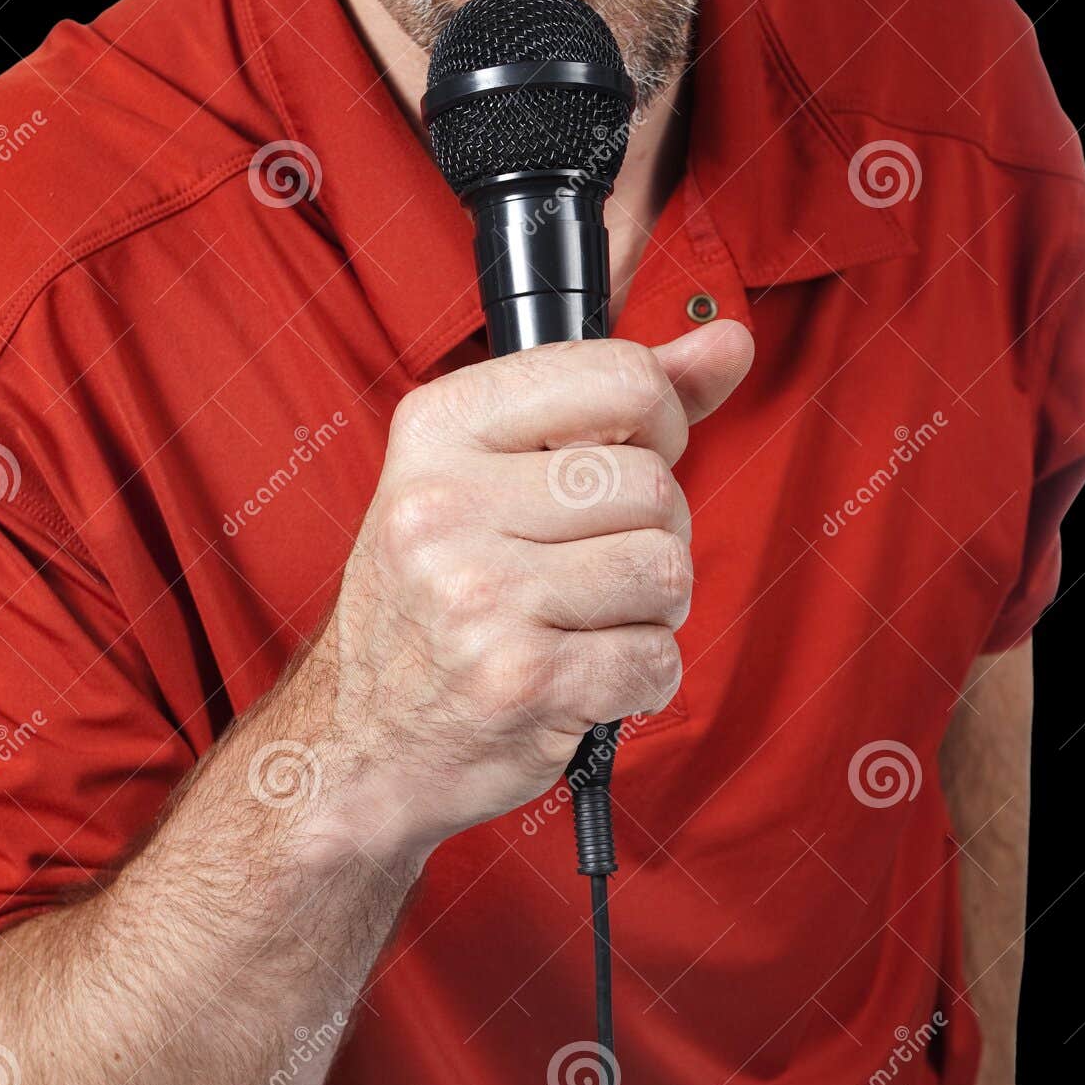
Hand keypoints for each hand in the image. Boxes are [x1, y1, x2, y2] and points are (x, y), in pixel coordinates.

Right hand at [295, 321, 752, 859]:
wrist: (355, 742)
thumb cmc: (431, 604)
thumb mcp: (487, 474)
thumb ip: (613, 403)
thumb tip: (729, 342)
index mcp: (437, 430)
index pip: (619, 373)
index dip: (660, 420)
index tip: (634, 453)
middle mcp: (445, 505)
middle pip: (654, 484)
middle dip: (652, 533)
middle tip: (592, 566)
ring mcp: (479, 596)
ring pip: (665, 571)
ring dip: (650, 610)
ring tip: (585, 622)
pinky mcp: (518, 681)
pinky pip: (656, 659)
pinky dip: (640, 678)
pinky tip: (584, 679)